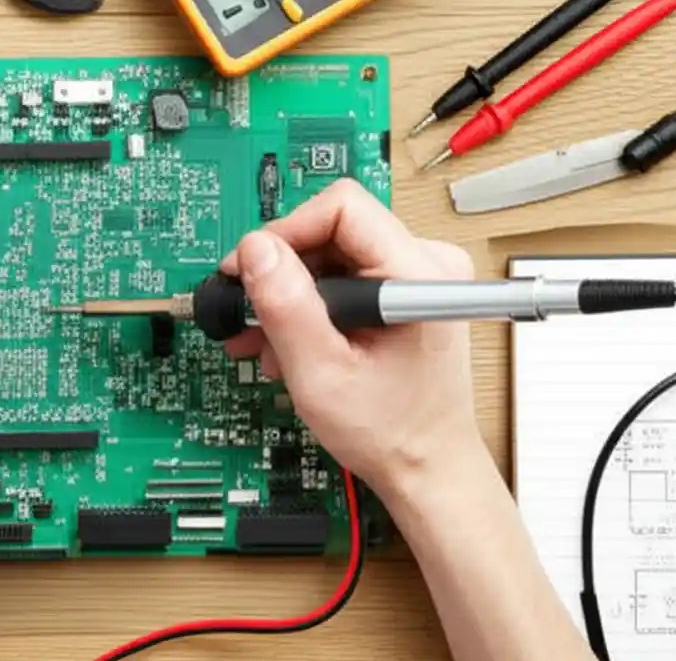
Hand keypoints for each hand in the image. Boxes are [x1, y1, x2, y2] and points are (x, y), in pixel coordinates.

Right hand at [222, 180, 478, 494]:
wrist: (426, 466)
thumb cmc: (391, 430)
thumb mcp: (321, 373)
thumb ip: (287, 306)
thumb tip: (255, 251)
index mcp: (419, 275)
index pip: (340, 208)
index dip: (285, 233)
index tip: (249, 270)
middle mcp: (427, 263)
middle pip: (331, 229)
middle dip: (282, 272)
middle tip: (248, 314)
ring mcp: (416, 276)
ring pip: (331, 254)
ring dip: (290, 294)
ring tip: (265, 340)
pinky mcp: (403, 290)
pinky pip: (343, 274)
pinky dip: (310, 305)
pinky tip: (291, 342)